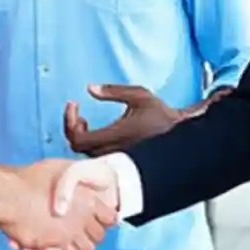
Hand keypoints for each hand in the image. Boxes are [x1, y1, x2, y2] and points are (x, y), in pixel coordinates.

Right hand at [0, 159, 116, 249]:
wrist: (10, 195)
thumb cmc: (30, 179)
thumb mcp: (59, 168)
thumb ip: (74, 176)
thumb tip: (80, 178)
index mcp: (88, 199)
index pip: (111, 217)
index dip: (105, 218)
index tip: (99, 219)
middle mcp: (83, 219)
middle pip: (99, 235)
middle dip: (92, 234)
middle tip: (83, 230)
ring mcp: (70, 234)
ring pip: (86, 249)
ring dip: (81, 246)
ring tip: (72, 241)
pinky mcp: (55, 247)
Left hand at [65, 83, 230, 156]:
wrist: (181, 137)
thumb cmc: (161, 115)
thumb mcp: (139, 96)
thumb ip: (113, 91)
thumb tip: (90, 88)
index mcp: (116, 135)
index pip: (78, 138)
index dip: (69, 122)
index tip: (74, 104)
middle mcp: (113, 150)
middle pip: (77, 147)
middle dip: (72, 127)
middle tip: (76, 111)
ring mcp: (116, 158)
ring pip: (85, 153)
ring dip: (80, 135)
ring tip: (84, 120)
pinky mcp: (119, 161)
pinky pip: (95, 156)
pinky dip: (88, 143)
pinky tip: (94, 131)